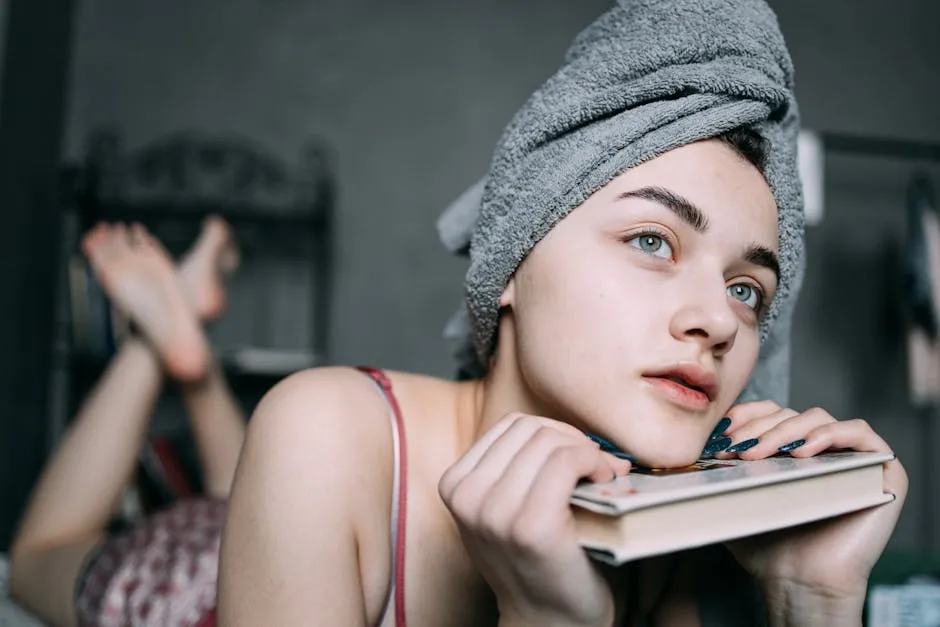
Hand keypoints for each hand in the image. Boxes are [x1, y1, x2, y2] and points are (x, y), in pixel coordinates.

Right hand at [438, 413, 630, 626]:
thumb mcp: (506, 507)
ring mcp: (496, 512)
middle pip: (532, 428)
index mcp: (455, 484)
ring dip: (587, 452)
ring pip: (550, 441)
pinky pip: (566, 461)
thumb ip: (521, 464)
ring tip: (600, 477)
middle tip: (596, 468)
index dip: (553, 433)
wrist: (548, 621)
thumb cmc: (537, 560)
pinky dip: (593, 462)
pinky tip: (604, 482)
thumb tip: (577, 430)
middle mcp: (468, 496)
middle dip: (572, 440)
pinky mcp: (531, 525)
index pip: (512, 425)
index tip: (576, 458)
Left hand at [718, 402, 907, 618]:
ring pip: (818, 418)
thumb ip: (714, 468)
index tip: (721, 433)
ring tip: (759, 454)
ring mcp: (854, 456)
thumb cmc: (766, 542)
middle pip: (790, 414)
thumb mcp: (733, 494)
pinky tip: (802, 451)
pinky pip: (860, 432)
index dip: (746, 415)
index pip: (770, 412)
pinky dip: (829, 434)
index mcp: (791, 447)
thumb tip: (681, 447)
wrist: (798, 582)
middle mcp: (823, 447)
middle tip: (736, 451)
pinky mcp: (882, 468)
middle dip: (758, 428)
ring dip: (784, 431)